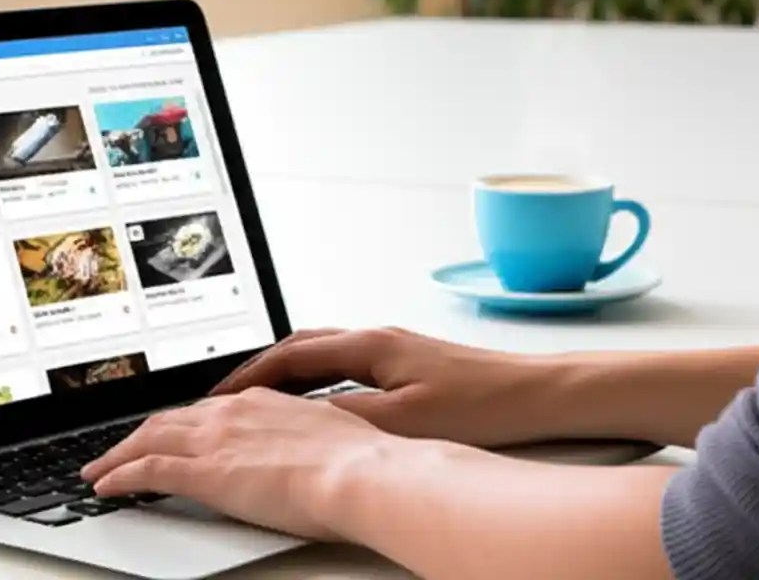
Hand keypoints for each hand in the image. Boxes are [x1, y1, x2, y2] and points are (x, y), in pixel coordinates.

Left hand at [81, 387, 390, 539]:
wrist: (362, 473)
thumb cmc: (358, 462)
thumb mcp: (325, 437)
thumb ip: (300, 439)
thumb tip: (301, 451)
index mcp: (259, 403)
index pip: (204, 411)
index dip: (179, 424)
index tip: (167, 433)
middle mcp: (230, 413)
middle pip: (167, 420)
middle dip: (137, 435)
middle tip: (118, 449)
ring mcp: (214, 440)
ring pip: (147, 440)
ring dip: (117, 454)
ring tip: (98, 469)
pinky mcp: (205, 472)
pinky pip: (146, 470)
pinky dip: (119, 476)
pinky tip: (105, 486)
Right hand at [212, 327, 555, 446]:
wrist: (538, 393)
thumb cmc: (485, 403)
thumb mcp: (407, 420)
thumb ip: (349, 417)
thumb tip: (302, 418)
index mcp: (370, 345)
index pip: (291, 356)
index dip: (249, 376)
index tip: (220, 395)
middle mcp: (376, 338)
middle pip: (299, 345)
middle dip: (257, 369)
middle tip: (225, 394)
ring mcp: (391, 347)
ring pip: (320, 352)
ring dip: (284, 372)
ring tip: (257, 398)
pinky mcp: (406, 362)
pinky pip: (342, 364)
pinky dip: (314, 379)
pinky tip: (314, 401)